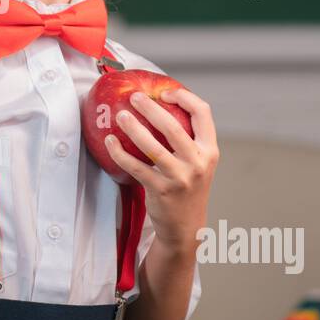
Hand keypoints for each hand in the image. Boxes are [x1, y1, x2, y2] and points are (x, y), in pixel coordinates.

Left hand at [103, 87, 217, 252]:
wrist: (186, 226)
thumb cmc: (188, 187)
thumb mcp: (199, 163)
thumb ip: (189, 140)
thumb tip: (161, 105)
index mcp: (210, 151)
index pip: (203, 113)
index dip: (184, 97)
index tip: (165, 92)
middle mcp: (199, 163)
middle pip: (173, 127)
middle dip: (152, 108)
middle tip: (134, 97)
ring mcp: (181, 177)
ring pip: (153, 146)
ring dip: (133, 128)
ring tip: (120, 115)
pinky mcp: (161, 190)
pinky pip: (136, 167)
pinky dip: (120, 153)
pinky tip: (110, 142)